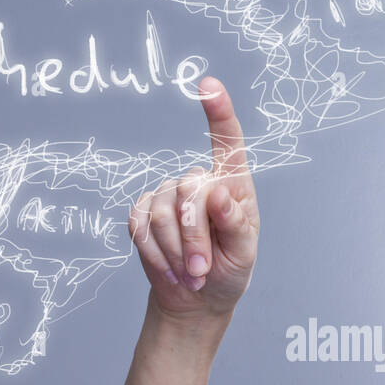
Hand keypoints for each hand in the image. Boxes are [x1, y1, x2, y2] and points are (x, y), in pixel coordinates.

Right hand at [130, 76, 260, 319]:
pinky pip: (140, 226)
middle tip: (202, 269)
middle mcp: (198, 182)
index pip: (227, 142)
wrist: (196, 297)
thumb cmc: (228, 270)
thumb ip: (235, 225)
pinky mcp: (143, 212)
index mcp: (231, 184)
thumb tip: (218, 192)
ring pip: (163, 212)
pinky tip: (171, 269)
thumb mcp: (244, 254)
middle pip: (189, 190)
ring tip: (191, 273)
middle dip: (195, 236)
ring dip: (177, 251)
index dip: (218, 112)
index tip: (208, 86)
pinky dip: (156, 255)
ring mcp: (167, 194)